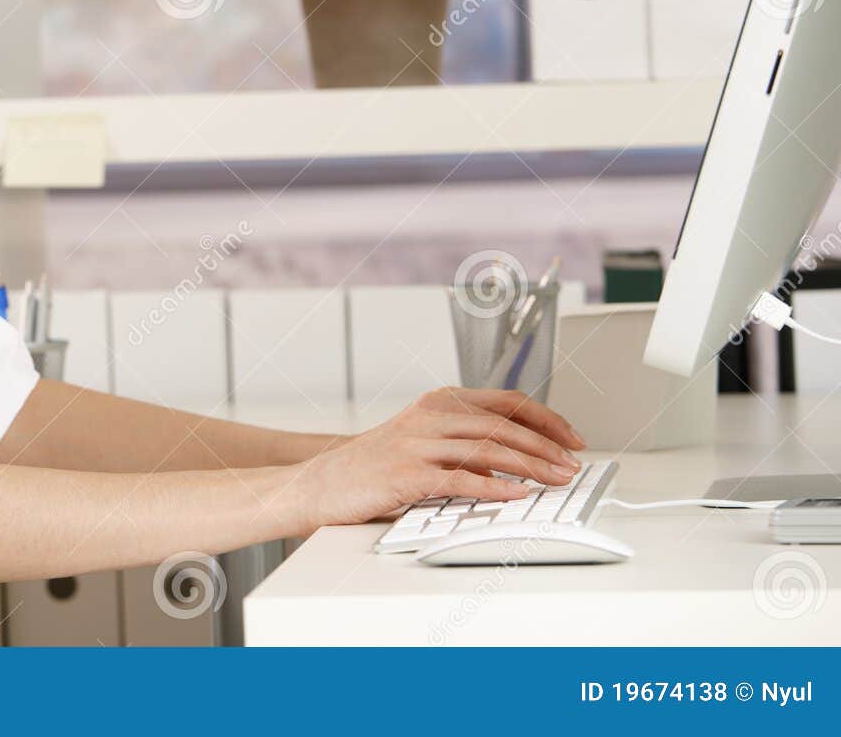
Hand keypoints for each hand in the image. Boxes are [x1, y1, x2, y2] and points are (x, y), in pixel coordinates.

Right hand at [290, 387, 587, 528]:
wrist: (324, 483)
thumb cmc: (376, 465)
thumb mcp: (422, 438)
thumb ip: (463, 438)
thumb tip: (523, 455)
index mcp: (438, 401)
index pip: (506, 401)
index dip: (546, 418)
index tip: (573, 438)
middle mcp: (430, 416)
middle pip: (504, 425)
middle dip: (546, 447)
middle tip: (574, 466)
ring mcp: (418, 443)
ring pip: (489, 449)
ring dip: (531, 466)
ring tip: (558, 481)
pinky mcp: (408, 474)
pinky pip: (461, 479)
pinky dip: (494, 487)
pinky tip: (517, 495)